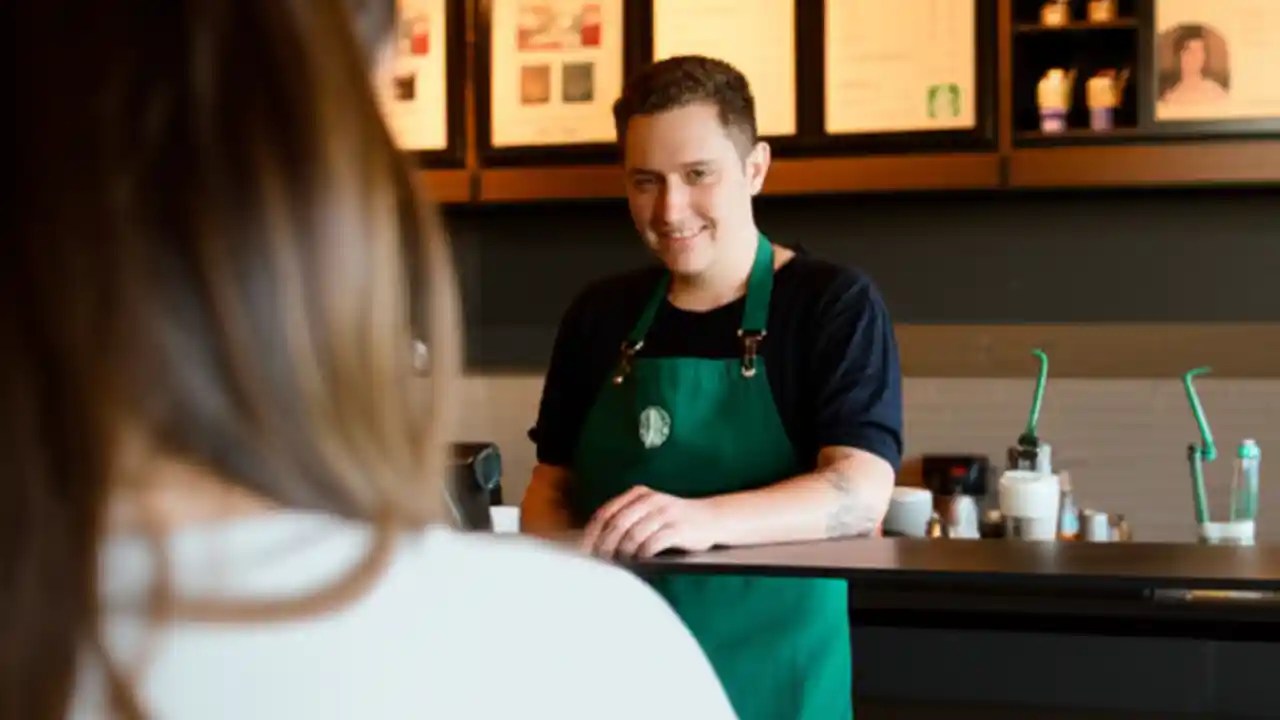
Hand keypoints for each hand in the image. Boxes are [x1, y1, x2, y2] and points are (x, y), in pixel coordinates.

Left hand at [581, 486, 718, 560]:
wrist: (712, 518)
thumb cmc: (674, 520)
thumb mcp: (649, 511)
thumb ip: (626, 519)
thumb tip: (595, 543)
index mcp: (638, 494)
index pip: (606, 513)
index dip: (592, 533)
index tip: (584, 551)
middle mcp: (650, 500)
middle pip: (617, 524)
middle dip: (604, 546)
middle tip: (598, 562)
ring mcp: (665, 513)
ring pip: (633, 535)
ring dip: (622, 553)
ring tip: (618, 564)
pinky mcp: (678, 528)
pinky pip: (653, 543)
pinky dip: (642, 554)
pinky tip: (639, 562)